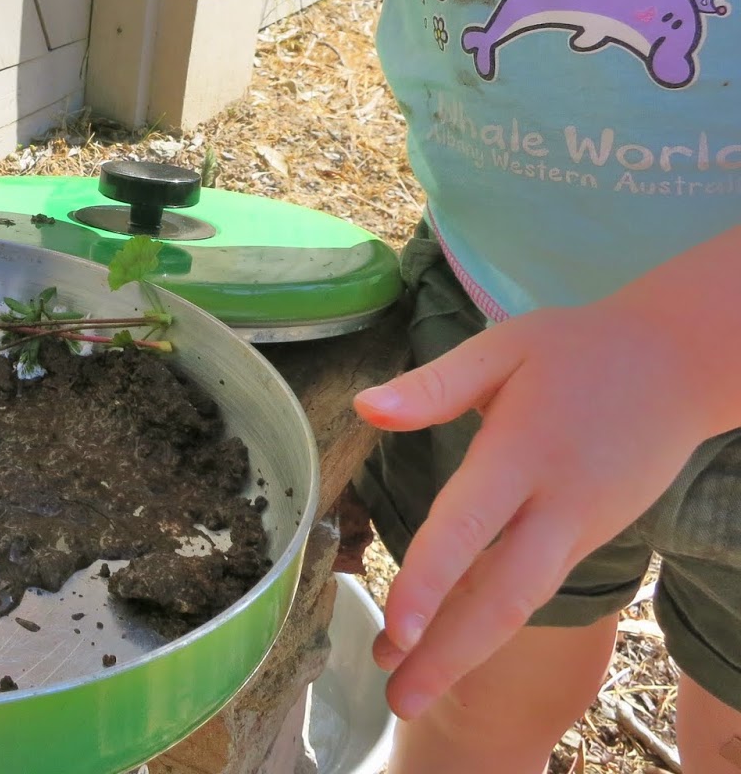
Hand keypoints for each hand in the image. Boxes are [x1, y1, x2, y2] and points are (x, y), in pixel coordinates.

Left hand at [353, 301, 709, 719]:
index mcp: (524, 452)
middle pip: (503, 596)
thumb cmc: (577, 349)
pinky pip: (535, 586)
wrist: (682, 364)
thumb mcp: (503, 347)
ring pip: (522, 602)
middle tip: (397, 700)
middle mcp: (557, 504)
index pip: (469, 526)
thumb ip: (434, 385)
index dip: (431, 581)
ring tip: (410, 686)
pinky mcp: (591, 536)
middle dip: (448, 654)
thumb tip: (365, 408)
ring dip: (466, 649)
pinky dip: (491, 622)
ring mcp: (581, 527)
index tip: (396, 628)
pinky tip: (448, 643)